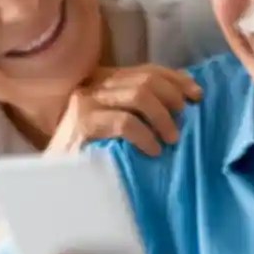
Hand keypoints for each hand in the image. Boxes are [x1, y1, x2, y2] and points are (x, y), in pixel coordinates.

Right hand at [45, 65, 202, 156]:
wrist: (56, 183)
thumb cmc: (92, 157)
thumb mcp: (120, 126)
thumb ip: (141, 110)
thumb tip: (183, 103)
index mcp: (104, 82)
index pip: (146, 70)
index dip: (176, 79)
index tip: (197, 95)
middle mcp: (93, 86)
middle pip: (145, 79)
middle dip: (172, 97)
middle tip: (185, 120)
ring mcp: (86, 103)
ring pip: (138, 95)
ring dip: (162, 117)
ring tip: (172, 139)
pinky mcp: (83, 124)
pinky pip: (125, 122)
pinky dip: (146, 136)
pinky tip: (153, 150)